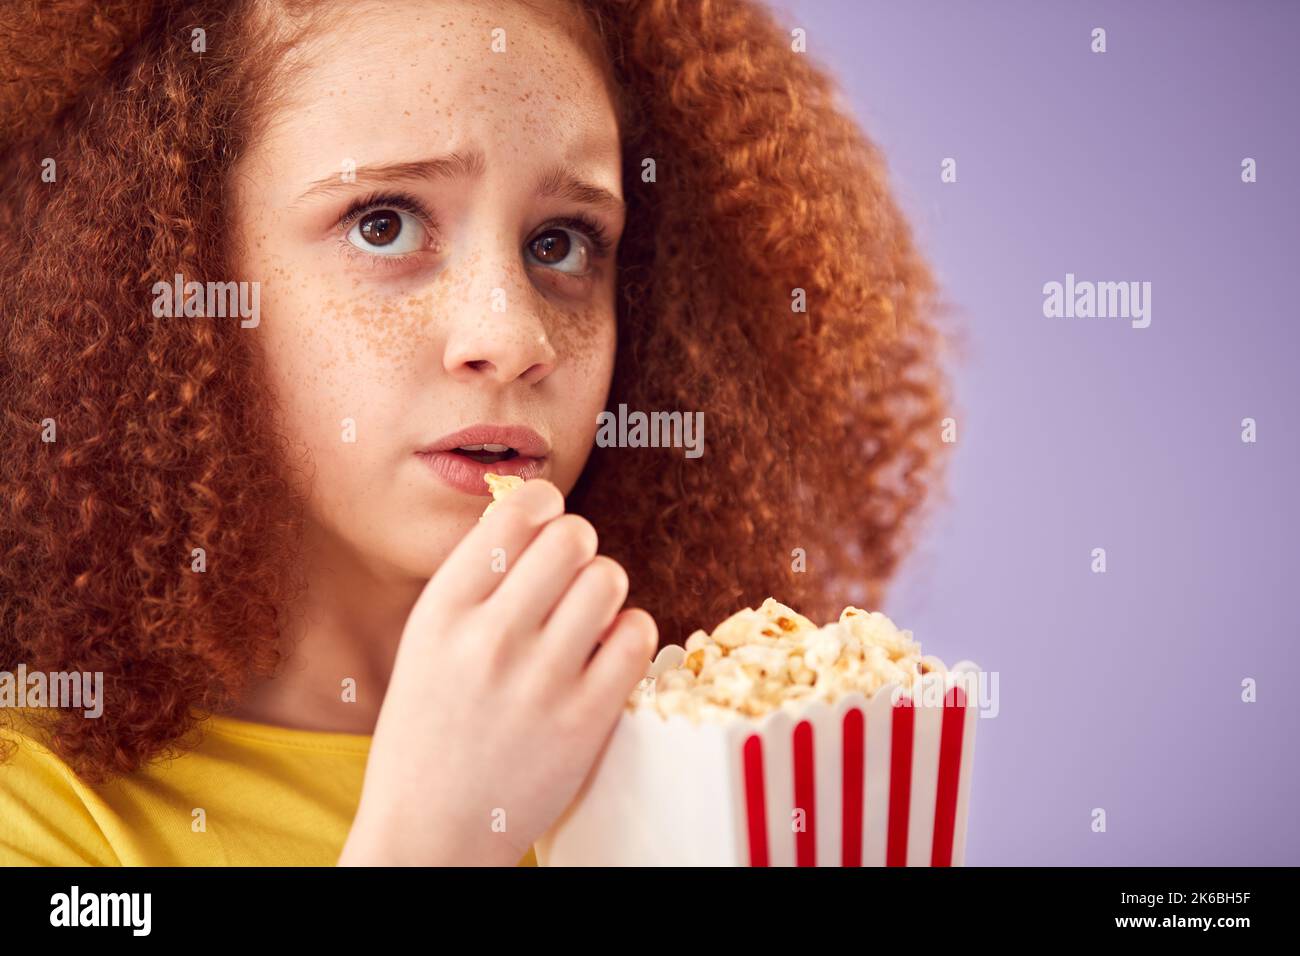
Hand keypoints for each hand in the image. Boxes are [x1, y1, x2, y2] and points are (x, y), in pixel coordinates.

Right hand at [338, 479, 656, 864]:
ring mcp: (540, 679)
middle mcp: (490, 637)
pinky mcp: (584, 719)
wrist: (430, 831)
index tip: (548, 522)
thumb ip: (475, 582)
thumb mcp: (425, 642)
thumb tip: (535, 512)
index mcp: (442, 610)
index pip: (516, 513)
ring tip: (588, 619)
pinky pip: (637, 636)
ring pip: (610, 579)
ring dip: (605, 590)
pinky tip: (607, 651)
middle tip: (570, 576)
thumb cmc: (430, 730)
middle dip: (580, 548)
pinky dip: (630, 634)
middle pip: (573, 537)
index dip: (544, 505)